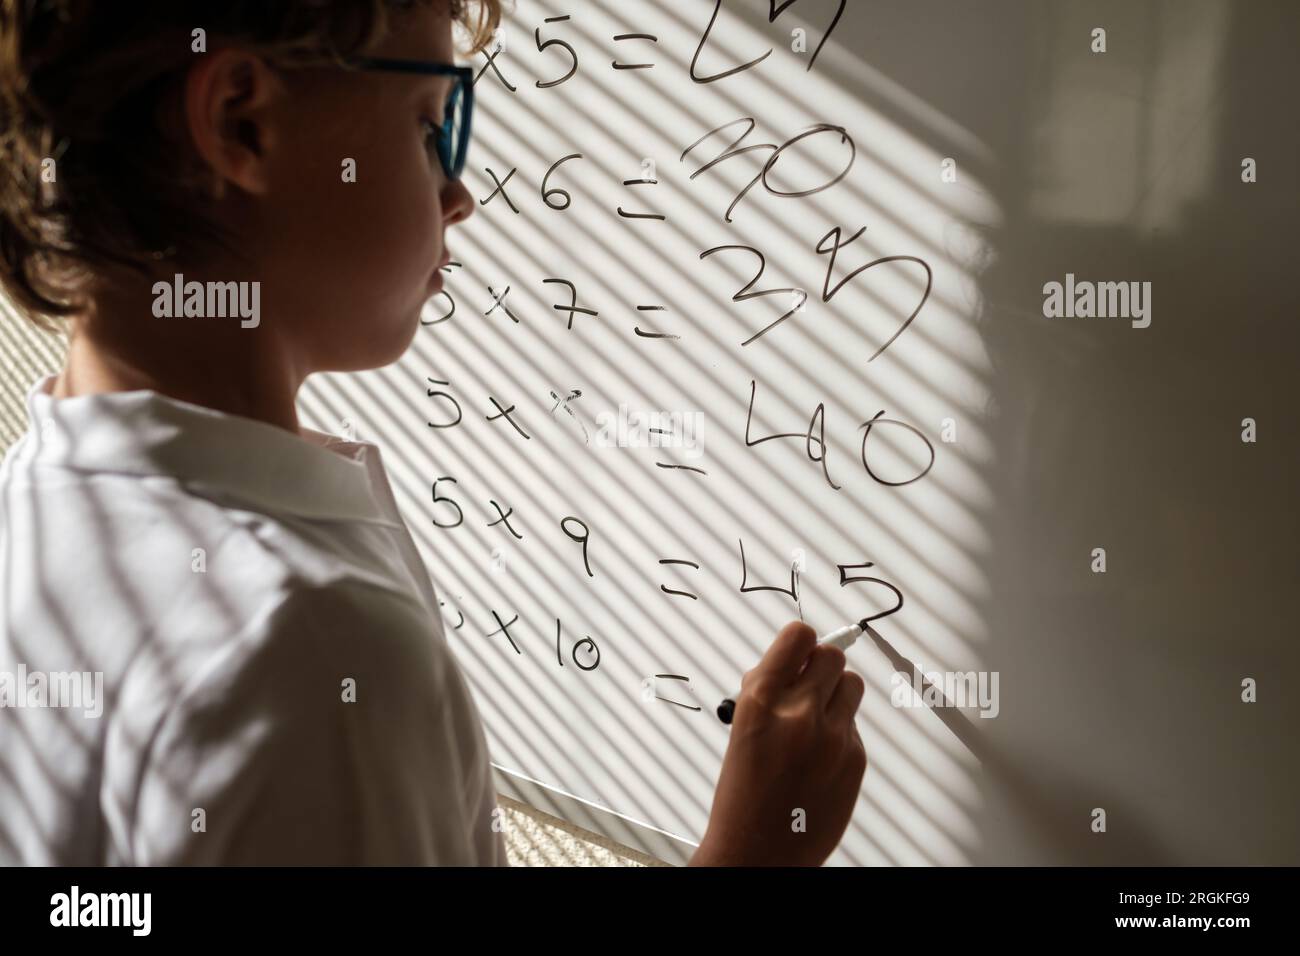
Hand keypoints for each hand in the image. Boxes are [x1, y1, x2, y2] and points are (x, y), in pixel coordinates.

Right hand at [690, 621, 866, 865]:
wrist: (758, 851)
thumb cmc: (742, 792)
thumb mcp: (741, 729)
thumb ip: (767, 691)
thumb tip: (791, 663)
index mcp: (760, 701)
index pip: (798, 636)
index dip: (799, 642)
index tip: (797, 651)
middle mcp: (799, 714)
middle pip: (832, 656)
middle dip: (819, 666)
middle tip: (807, 686)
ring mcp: (832, 737)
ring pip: (852, 684)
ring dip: (836, 692)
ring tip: (816, 718)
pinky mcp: (854, 759)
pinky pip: (853, 725)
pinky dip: (839, 731)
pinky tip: (819, 757)